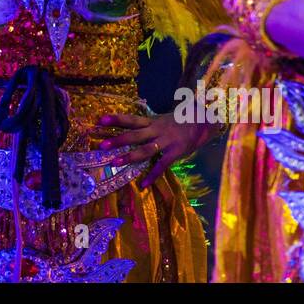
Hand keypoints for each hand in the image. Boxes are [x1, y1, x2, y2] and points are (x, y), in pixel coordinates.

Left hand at [96, 112, 213, 187]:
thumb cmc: (180, 121)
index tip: (100, 120)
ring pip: (145, 149)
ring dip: (129, 156)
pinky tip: (143, 184)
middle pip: (134, 135)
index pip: (131, 119)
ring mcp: (166, 142)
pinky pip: (162, 165)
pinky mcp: (175, 153)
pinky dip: (152, 175)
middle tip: (101, 146)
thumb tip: (128, 126)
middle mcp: (157, 130)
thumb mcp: (162, 118)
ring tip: (115, 162)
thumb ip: (148, 124)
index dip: (116, 119)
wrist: (203, 121)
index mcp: (152, 121)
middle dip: (117, 140)